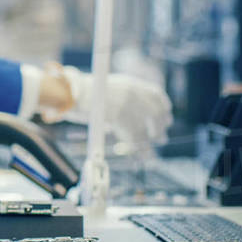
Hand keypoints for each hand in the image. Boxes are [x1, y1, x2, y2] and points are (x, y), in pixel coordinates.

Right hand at [43, 66, 172, 146]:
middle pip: (155, 112)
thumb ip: (122, 97)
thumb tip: (129, 112)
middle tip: (162, 136)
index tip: (167, 114)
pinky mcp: (121, 119)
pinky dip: (141, 150)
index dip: (164, 106)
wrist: (73, 94)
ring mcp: (128, 106)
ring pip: (148, 126)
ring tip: (157, 146)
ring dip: (155, 137)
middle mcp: (134, 94)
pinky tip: (145, 157)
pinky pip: (135, 138)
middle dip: (161, 125)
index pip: (155, 94)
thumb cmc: (85, 93)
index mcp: (132, 85)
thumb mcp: (109, 88)